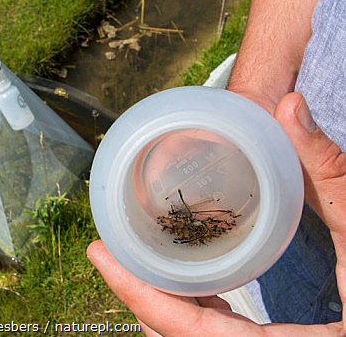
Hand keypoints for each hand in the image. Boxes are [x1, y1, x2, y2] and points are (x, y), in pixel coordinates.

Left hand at [88, 92, 345, 335]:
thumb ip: (334, 174)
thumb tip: (290, 106)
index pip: (194, 333)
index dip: (138, 296)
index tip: (98, 255)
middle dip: (141, 301)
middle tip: (112, 253)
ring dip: (167, 310)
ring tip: (143, 262)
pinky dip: (202, 319)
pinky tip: (200, 289)